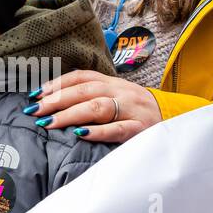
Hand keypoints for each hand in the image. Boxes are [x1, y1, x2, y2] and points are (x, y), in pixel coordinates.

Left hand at [26, 70, 160, 142]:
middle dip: (57, 100)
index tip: (36, 94)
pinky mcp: (141, 129)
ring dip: (70, 115)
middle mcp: (122, 92)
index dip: (57, 84)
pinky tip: (80, 135)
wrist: (176, 121)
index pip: (82, 77)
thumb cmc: (138, 112)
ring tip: (50, 123)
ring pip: (98, 108)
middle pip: (85, 91)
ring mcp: (132, 110)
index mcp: (114, 83)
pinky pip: (117, 130)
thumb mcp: (118, 97)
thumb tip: (56, 104)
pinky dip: (97, 132)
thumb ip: (94, 97)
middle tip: (35, 112)